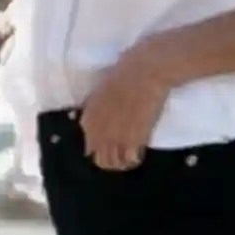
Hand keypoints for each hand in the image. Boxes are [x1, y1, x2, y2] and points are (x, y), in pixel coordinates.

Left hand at [81, 41, 176, 170]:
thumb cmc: (125, 72)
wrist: (145, 71)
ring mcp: (116, 137)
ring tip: (131, 156)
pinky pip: (130, 159)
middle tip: (123, 154)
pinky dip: (135, 159)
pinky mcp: (134, 139)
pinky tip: (140, 152)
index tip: (111, 145)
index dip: (101, 147)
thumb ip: (96, 108)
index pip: (90, 145)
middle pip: (100, 160)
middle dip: (110, 160)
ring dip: (122, 163)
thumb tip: (93, 119)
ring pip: (114, 163)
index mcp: (89, 118)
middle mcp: (99, 131)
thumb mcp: (101, 91)